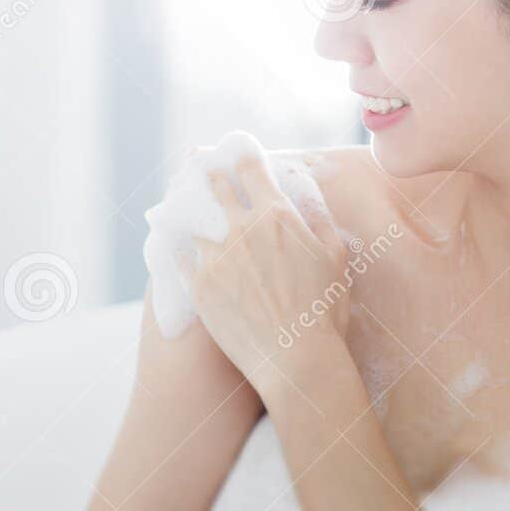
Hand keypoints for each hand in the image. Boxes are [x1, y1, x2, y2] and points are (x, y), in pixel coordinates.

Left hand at [174, 153, 353, 399]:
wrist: (296, 359)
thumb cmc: (324, 311)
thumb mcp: (336, 256)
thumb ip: (319, 216)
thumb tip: (307, 188)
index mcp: (276, 215)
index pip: (251, 168)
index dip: (241, 154)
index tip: (236, 151)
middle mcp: (240, 227)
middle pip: (215, 185)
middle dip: (209, 171)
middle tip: (202, 165)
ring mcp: (214, 255)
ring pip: (192, 218)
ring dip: (191, 208)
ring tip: (184, 204)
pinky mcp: (197, 283)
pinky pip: (179, 254)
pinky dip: (177, 243)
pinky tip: (173, 240)